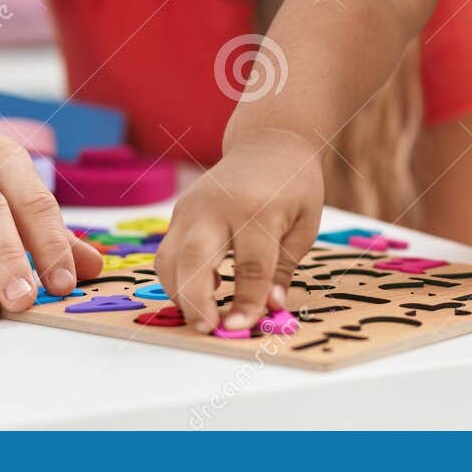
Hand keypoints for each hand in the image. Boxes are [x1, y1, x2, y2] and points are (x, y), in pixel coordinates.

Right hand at [156, 129, 322, 334]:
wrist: (267, 142)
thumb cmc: (293, 185)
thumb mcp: (303, 225)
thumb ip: (283, 269)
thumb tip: (269, 308)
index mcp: (258, 208)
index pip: (250, 265)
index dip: (245, 302)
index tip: (239, 327)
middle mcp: (217, 206)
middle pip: (194, 258)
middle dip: (195, 301)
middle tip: (207, 329)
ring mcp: (192, 206)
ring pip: (169, 258)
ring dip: (179, 293)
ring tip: (204, 315)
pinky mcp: (179, 211)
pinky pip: (167, 252)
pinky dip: (176, 278)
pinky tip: (201, 290)